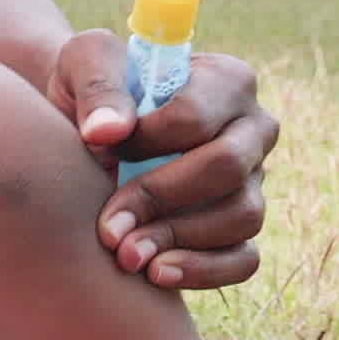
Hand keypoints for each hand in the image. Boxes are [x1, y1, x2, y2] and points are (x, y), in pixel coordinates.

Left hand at [53, 32, 273, 288]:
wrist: (85, 131)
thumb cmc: (93, 90)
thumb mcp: (84, 64)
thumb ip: (98, 86)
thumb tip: (108, 132)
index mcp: (227, 81)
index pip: (196, 117)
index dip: (146, 141)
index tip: (98, 151)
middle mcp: (252, 130)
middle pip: (228, 168)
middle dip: (162, 199)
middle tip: (108, 227)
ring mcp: (254, 182)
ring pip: (241, 216)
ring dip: (179, 240)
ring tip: (125, 256)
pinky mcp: (241, 227)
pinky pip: (244, 258)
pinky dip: (204, 271)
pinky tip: (156, 275)